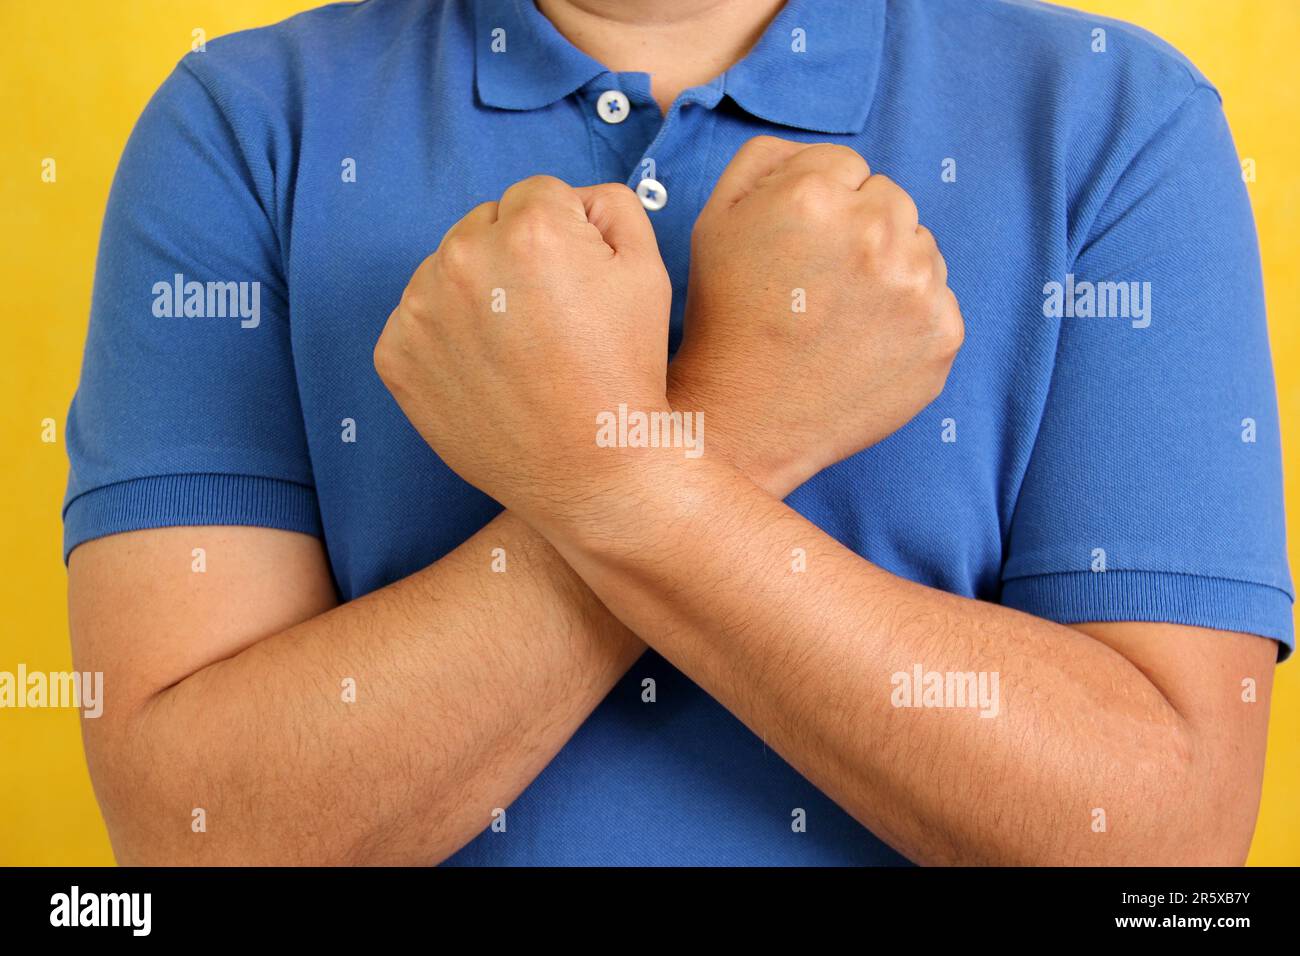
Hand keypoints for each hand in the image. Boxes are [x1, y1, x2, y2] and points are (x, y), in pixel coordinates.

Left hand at [375, 176, 672, 524]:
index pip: (536, 194)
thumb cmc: (625, 373)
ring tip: (518, 351)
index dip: (566, 238)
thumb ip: (610, 205)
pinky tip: (486, 373)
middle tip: (548, 323)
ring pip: (446, 271)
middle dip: (514, 259)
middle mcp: (464, 258)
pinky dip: (444, 339)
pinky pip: (416, 320)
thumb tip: (570, 199)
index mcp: (530, 229)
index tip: (578, 289)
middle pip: (485, 225)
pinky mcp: (394, 355)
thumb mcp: (648, 271)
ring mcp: (420, 310)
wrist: (594, 475)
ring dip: (476, 295)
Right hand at [669, 136, 963, 495]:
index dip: (818, 207)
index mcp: (815, 194)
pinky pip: (940, 299)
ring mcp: (916, 287)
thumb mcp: (716, 220)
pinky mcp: (942, 335)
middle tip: (818, 285)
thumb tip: (818, 153)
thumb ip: (767, 160)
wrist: (745, 420)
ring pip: (921, 247)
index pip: (848, 167)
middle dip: (860, 232)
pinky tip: (865, 343)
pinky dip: (909, 318)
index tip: (797, 249)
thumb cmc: (726, 319)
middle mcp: (874, 232)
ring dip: (891, 270)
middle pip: (892, 200)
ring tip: (841, 315)